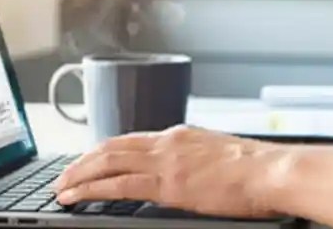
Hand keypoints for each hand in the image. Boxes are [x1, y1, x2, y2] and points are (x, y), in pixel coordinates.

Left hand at [52, 125, 287, 218]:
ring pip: (107, 162)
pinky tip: (75, 197)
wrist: (271, 171)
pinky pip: (117, 185)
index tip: (90, 160)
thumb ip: (197, 160)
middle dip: (83, 161)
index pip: (132, 139)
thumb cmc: (257, 169)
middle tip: (64, 176)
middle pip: (112, 146)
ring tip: (61, 187)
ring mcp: (165, 161)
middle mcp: (168, 142)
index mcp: (181, 135)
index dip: (105, 150)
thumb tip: (189, 173)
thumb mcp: (220, 156)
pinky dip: (90, 189)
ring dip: (79, 174)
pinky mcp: (166, 184)